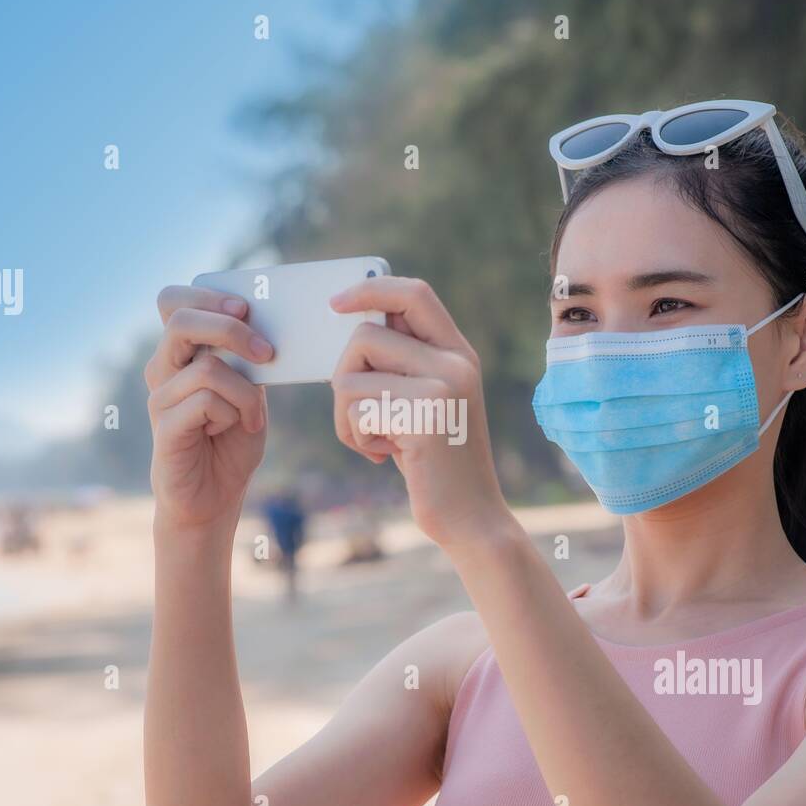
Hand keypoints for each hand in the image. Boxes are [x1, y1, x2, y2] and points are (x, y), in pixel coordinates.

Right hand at [145, 286, 273, 531]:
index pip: (174, 302)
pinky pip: (207, 401)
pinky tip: (234, 429)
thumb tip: (263, 328)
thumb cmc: (231, 442)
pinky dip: (234, 413)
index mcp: (181, 354)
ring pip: (207, 367)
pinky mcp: (165, 426)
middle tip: (266, 352)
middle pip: (182, 320)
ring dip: (245, 392)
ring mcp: (160, 397)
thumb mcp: (249, 393)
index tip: (246, 309)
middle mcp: (164, 370)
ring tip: (250, 417)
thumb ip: (248, 361)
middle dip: (230, 329)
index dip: (207, 297)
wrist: (214, 497)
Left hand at [329, 276, 509, 545]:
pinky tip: (382, 455)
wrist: (470, 516)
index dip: (370, 289)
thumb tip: (355, 321)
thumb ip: (402, 363)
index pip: (414, 294)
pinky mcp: (424, 418)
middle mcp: (456, 363)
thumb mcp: (425, 402)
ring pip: (351, 376)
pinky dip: (355, 437)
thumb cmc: (434, 461)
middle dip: (344, 376)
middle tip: (361, 414)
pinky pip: (356, 410)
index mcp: (458, 352)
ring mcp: (443, 388)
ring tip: (373, 439)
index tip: (335, 302)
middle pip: (365, 336)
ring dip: (345, 415)